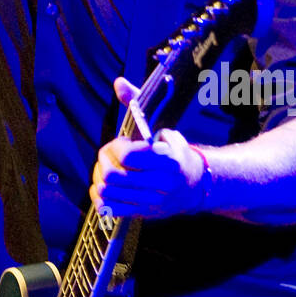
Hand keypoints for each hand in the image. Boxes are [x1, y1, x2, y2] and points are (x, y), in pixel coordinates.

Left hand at [89, 76, 206, 218]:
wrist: (196, 185)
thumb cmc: (175, 154)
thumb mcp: (162, 129)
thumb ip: (138, 105)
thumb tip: (119, 83)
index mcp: (168, 160)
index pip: (128, 156)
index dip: (115, 147)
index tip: (120, 143)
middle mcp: (161, 183)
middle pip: (113, 175)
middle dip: (103, 161)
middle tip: (107, 155)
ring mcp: (152, 201)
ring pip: (108, 192)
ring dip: (99, 177)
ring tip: (104, 168)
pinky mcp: (144, 213)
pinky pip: (110, 208)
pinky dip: (100, 197)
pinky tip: (102, 186)